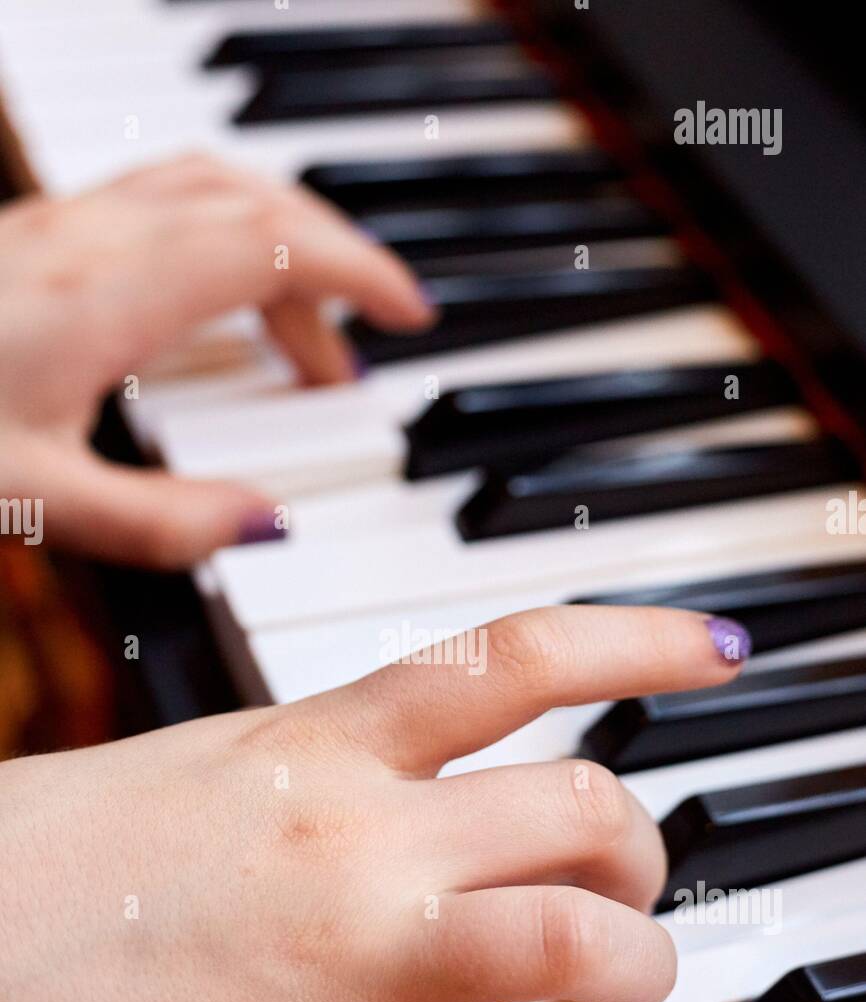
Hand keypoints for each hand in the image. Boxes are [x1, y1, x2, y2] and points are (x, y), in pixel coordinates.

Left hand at [0, 154, 432, 567]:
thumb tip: (264, 523)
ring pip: (207, 191)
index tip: (410, 311)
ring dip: (277, 248)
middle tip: (357, 353)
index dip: (358, 269)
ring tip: (296, 342)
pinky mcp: (37, 231)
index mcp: (109, 294)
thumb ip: (161, 522)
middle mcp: (92, 236)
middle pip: (253, 205)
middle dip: (331, 267)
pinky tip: (213, 309)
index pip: (272, 243)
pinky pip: (161, 203)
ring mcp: (62, 222)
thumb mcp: (41, 499)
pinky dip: (221, 240)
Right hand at [0, 606, 744, 1001]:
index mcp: (329, 742)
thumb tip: (422, 766)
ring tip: (619, 994)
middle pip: (584, 812)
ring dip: (630, 975)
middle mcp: (358, 837)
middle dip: (643, 853)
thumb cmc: (75, 843)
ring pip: (567, 947)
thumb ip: (338, 757)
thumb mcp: (223, 754)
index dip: (639, 644)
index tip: (714, 652)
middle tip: (629, 881)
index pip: (518, 657)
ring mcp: (345, 961)